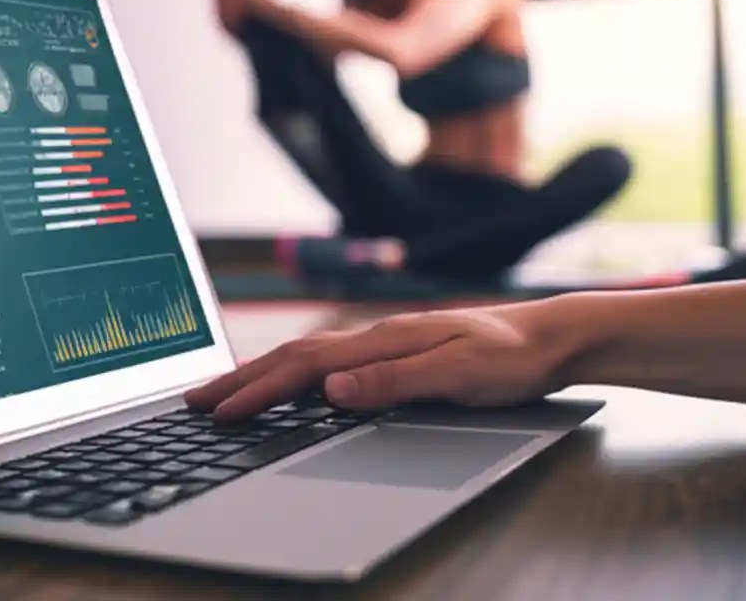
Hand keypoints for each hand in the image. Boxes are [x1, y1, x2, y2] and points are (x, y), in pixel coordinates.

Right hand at [184, 304, 574, 420]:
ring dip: (260, 374)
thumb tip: (333, 388)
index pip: (304, 366)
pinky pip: (326, 361)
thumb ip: (395, 380)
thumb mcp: (458, 372)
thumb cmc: (511, 356)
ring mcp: (382, 342)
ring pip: (306, 357)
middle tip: (195, 400)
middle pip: (292, 356)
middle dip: (240, 379)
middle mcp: (375, 335)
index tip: (221, 411)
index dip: (258, 389)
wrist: (550, 336)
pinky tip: (287, 384)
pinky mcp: (392, 351)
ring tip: (224, 392)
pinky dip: (291, 372)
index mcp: (383, 339)